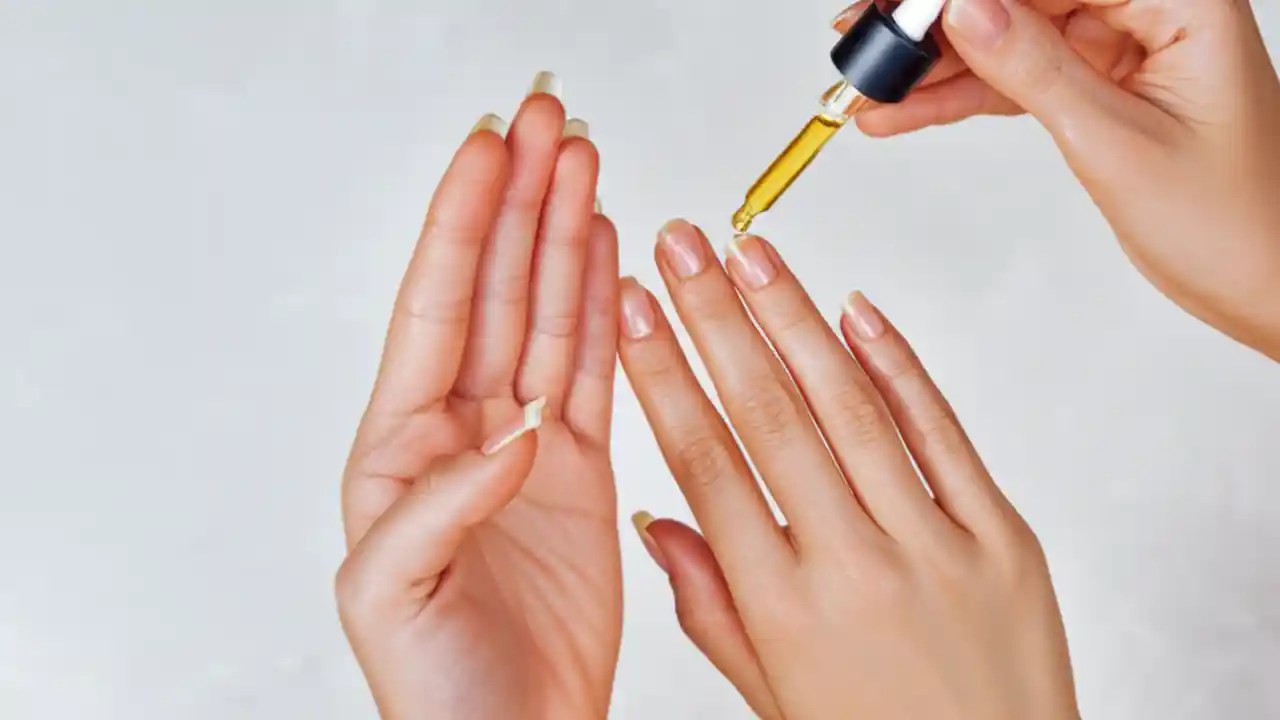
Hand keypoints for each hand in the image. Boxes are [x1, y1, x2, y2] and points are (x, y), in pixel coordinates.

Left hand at [337, 78, 621, 719]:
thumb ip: (440, 501)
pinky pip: (592, 369)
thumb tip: (508, 429)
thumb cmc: (435, 685)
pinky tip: (605, 254)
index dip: (462, 227)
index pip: (435, 311)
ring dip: (565, 239)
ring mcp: (524, 446)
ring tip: (581, 166)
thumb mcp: (392, 594)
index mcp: (399, 450)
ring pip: (548, 316)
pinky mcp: (579, 470)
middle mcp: (461, 433)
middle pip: (495, 292)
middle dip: (519, 205)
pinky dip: (602, 307)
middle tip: (544, 127)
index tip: (487, 155)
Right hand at [620, 220, 1077, 718]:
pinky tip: (853, 310)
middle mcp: (854, 568)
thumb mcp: (771, 694)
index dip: (663, 374)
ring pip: (848, 407)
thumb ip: (711, 606)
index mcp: (783, 609)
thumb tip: (659, 522)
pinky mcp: (1003, 538)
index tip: (636, 310)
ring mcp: (936, 547)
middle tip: (682, 242)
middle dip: (715, 316)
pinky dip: (897, 365)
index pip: (706, 463)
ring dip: (793, 317)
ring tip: (751, 251)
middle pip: (768, 415)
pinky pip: (942, 433)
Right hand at [842, 0, 1279, 358]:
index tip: (899, 7)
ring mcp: (1122, 46)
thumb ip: (1035, 69)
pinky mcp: (1098, 85)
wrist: (1266, 285)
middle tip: (866, 39)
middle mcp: (1153, 8)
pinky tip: (902, 111)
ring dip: (936, 64)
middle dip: (938, 19)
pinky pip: (1014, 79)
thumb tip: (963, 9)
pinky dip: (960, 97)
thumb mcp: (1118, 143)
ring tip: (869, 88)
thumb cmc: (1237, 221)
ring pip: (1008, 34)